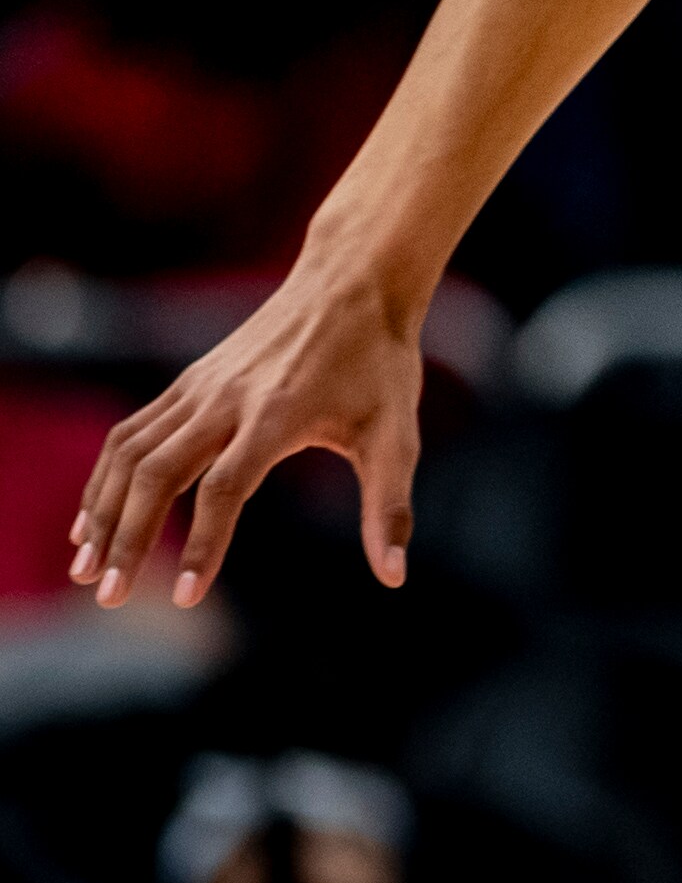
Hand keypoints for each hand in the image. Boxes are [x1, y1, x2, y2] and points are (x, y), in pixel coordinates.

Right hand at [70, 247, 428, 608]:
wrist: (352, 283)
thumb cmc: (380, 365)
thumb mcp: (396, 435)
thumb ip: (389, 507)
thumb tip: (393, 577)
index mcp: (279, 414)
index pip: (226, 488)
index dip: (203, 544)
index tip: (186, 597)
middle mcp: (227, 399)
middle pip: (158, 475)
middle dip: (127, 540)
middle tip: (106, 599)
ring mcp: (200, 387)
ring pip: (131, 454)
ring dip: (102, 512)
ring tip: (83, 570)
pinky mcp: (188, 381)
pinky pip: (131, 433)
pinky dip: (104, 477)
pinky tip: (93, 519)